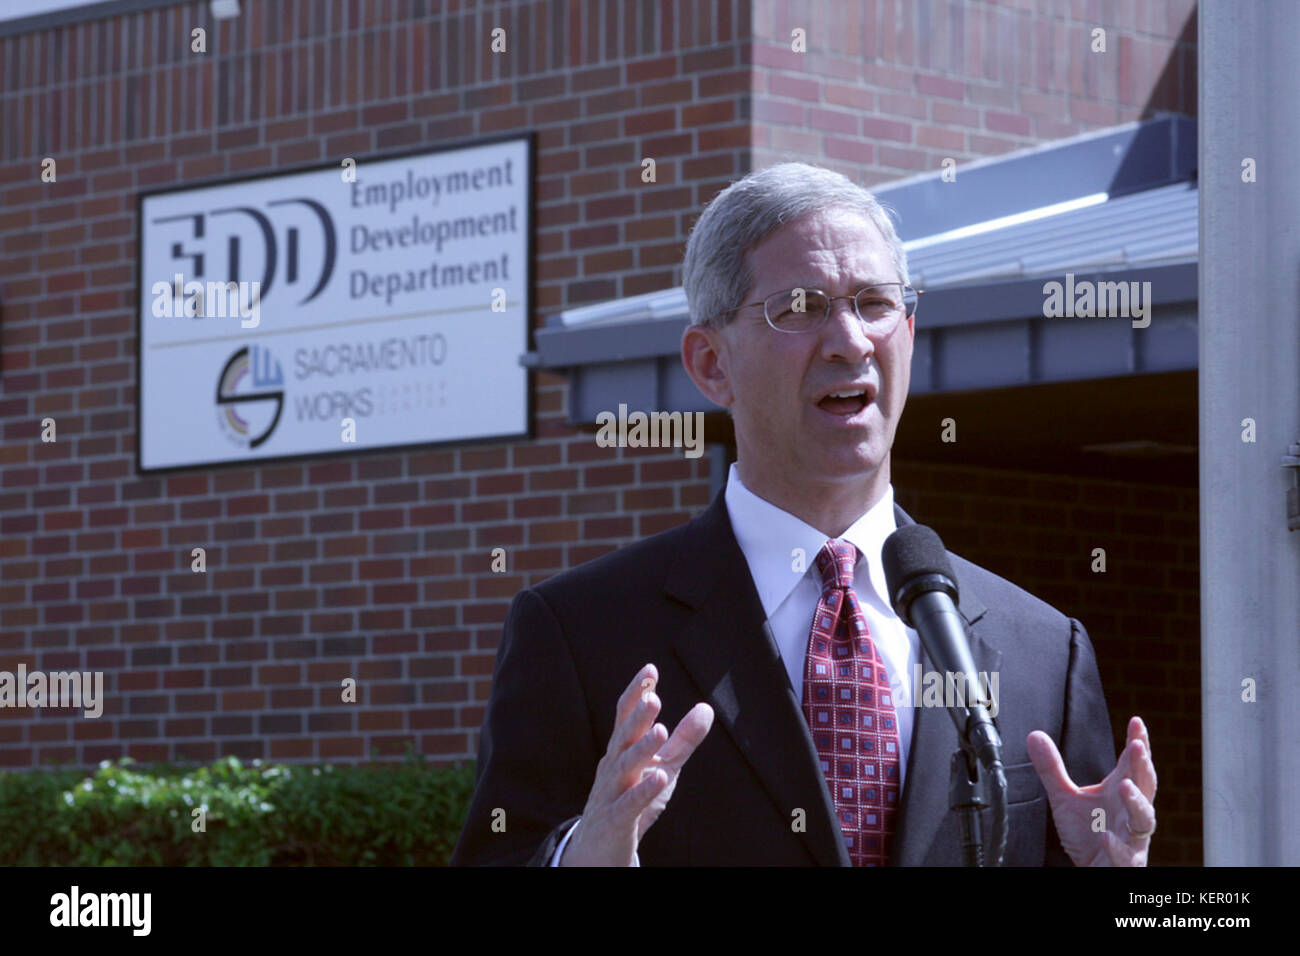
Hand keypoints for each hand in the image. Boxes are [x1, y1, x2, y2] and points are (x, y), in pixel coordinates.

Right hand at [560, 664, 713, 865]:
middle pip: (624, 737)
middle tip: (653, 696)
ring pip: (624, 768)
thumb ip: (682, 739)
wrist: (597, 850)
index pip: (626, 717)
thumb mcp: (662, 767)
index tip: (650, 669)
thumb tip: (706, 707)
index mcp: (621, 751)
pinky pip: (628, 805)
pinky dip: (642, 791)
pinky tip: (658, 778)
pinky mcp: (615, 820)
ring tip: (659, 731)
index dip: (636, 693)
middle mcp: (613, 767)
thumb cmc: (631, 801)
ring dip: (641, 749)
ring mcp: (610, 793)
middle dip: (638, 717)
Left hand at [1027, 716, 1156, 866]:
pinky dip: (1117, 845)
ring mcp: (1132, 836)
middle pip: (1145, 784)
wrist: (1094, 868)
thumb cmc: (1089, 833)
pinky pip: (1125, 854)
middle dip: (1142, 765)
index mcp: (1121, 791)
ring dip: (1137, 802)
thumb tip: (1035, 735)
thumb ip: (1052, 769)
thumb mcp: (1064, 798)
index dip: (1138, 742)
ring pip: (1143, 818)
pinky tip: (1107, 837)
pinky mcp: (1126, 861)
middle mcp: (1132, 811)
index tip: (1136, 721)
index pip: (1133, 763)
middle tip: (1137, 745)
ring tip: (1125, 786)